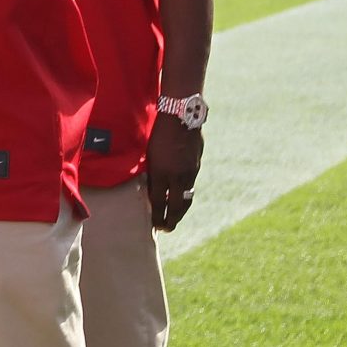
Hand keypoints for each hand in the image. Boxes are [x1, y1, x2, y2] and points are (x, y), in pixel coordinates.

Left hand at [145, 114, 203, 231]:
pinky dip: (186, 196)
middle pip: (176, 205)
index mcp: (162, 172)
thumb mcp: (150, 154)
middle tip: (166, 229)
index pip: (159, 201)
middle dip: (171, 220)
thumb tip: (153, 190)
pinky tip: (181, 200)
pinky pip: (191, 186)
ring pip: (187, 198)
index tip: (154, 225)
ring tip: (174, 219)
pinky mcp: (197, 166)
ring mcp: (190, 172)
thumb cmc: (158, 133)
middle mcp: (177, 175)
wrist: (181, 117)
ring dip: (181, 211)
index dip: (157, 215)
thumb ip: (153, 173)